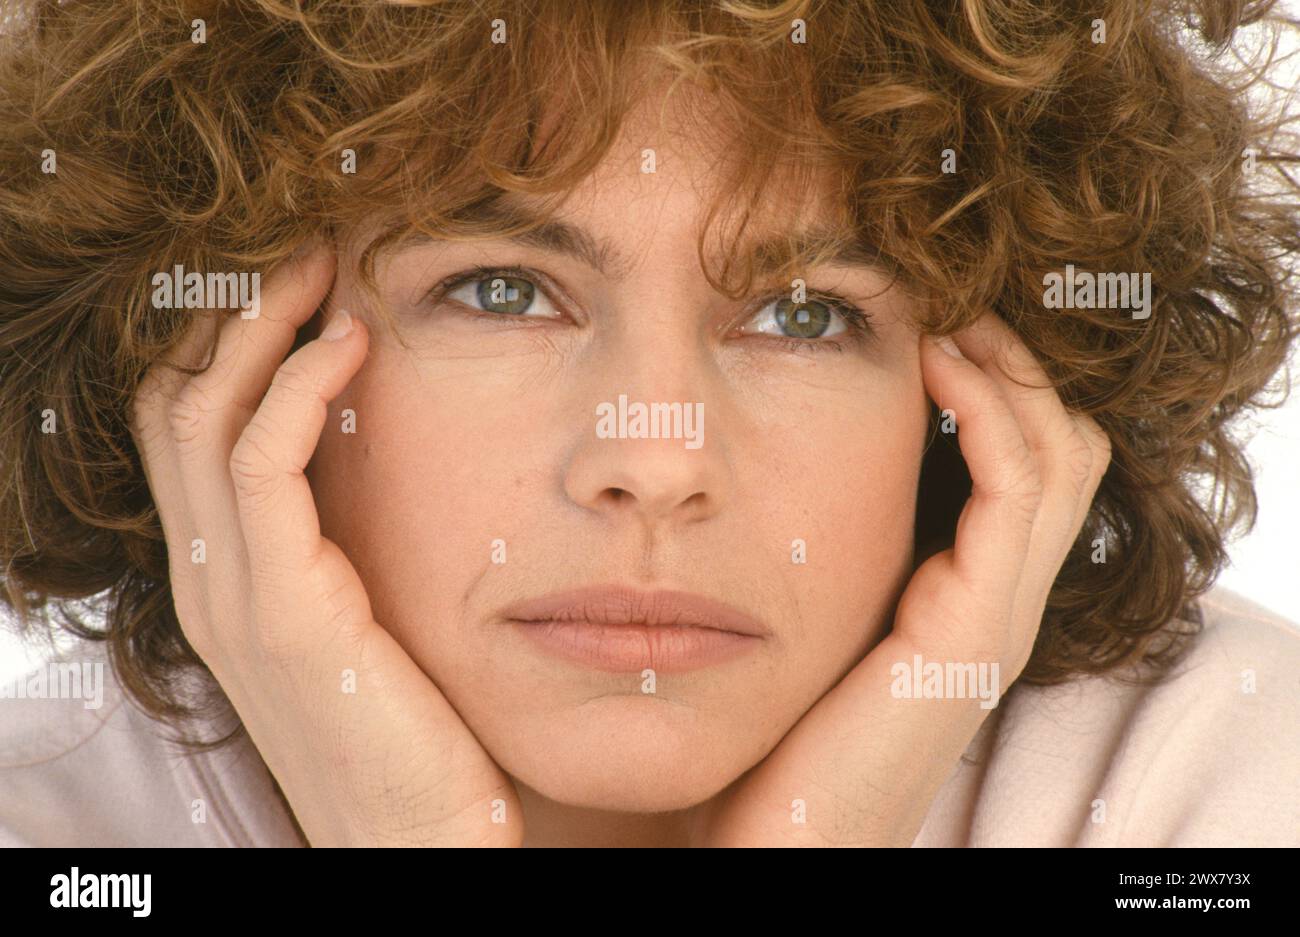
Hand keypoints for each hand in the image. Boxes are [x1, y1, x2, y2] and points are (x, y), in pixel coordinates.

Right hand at [130, 243, 521, 846]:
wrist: (414, 841)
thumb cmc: (408, 730)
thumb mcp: (363, 619)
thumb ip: (344, 545)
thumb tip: (375, 457)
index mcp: (225, 577)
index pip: (186, 427)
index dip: (225, 342)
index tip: (296, 281)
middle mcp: (208, 579)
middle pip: (177, 403)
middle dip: (230, 312)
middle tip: (300, 248)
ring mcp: (233, 597)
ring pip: (202, 418)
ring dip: (256, 326)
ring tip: (319, 266)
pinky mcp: (285, 614)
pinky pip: (260, 469)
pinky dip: (293, 390)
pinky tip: (350, 345)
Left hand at [698, 311, 1110, 845]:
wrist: (781, 837)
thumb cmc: (777, 730)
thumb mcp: (807, 616)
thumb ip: (820, 550)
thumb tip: (756, 468)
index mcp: (963, 597)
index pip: (1024, 464)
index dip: (993, 383)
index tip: (930, 320)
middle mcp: (998, 604)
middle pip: (1062, 445)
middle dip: (1014, 362)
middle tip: (952, 298)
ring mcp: (997, 617)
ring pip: (1057, 452)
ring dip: (1007, 369)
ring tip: (947, 313)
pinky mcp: (976, 629)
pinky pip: (1016, 488)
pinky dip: (988, 412)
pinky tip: (932, 364)